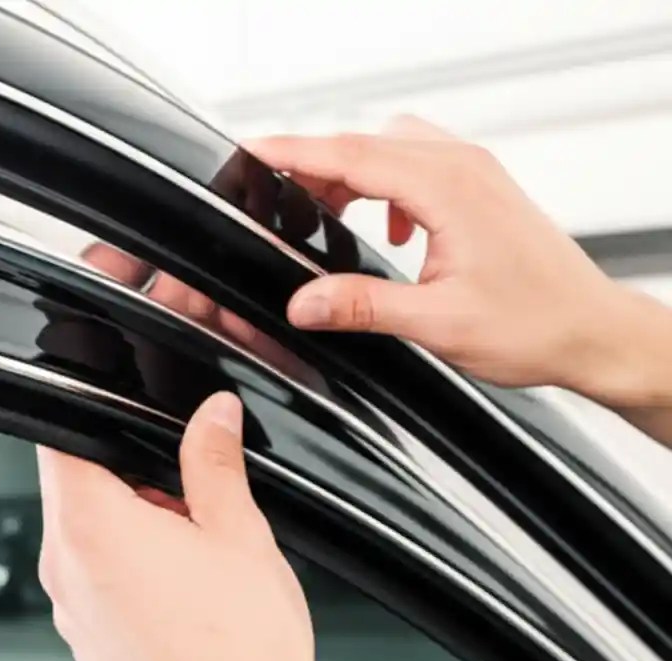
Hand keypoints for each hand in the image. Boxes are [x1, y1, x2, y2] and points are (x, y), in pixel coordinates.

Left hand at [37, 392, 331, 660]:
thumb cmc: (239, 650)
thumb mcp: (238, 533)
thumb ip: (215, 460)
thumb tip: (213, 414)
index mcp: (92, 526)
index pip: (60, 441)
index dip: (91, 416)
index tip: (123, 415)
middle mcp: (65, 567)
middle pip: (73, 489)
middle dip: (128, 479)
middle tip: (185, 496)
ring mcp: (71, 610)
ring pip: (85, 536)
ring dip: (129, 526)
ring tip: (192, 551)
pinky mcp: (87, 641)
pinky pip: (93, 581)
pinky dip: (127, 570)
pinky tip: (182, 590)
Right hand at [249, 116, 656, 401]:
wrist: (593, 332)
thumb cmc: (536, 324)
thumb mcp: (436, 323)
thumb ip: (361, 307)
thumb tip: (304, 301)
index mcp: (449, 189)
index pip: (352, 155)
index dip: (294, 152)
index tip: (252, 151)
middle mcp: (463, 168)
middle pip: (365, 144)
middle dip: (313, 165)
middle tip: (273, 195)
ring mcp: (475, 173)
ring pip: (390, 150)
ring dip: (351, 173)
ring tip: (321, 212)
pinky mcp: (481, 188)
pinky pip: (417, 163)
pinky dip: (385, 183)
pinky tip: (384, 226)